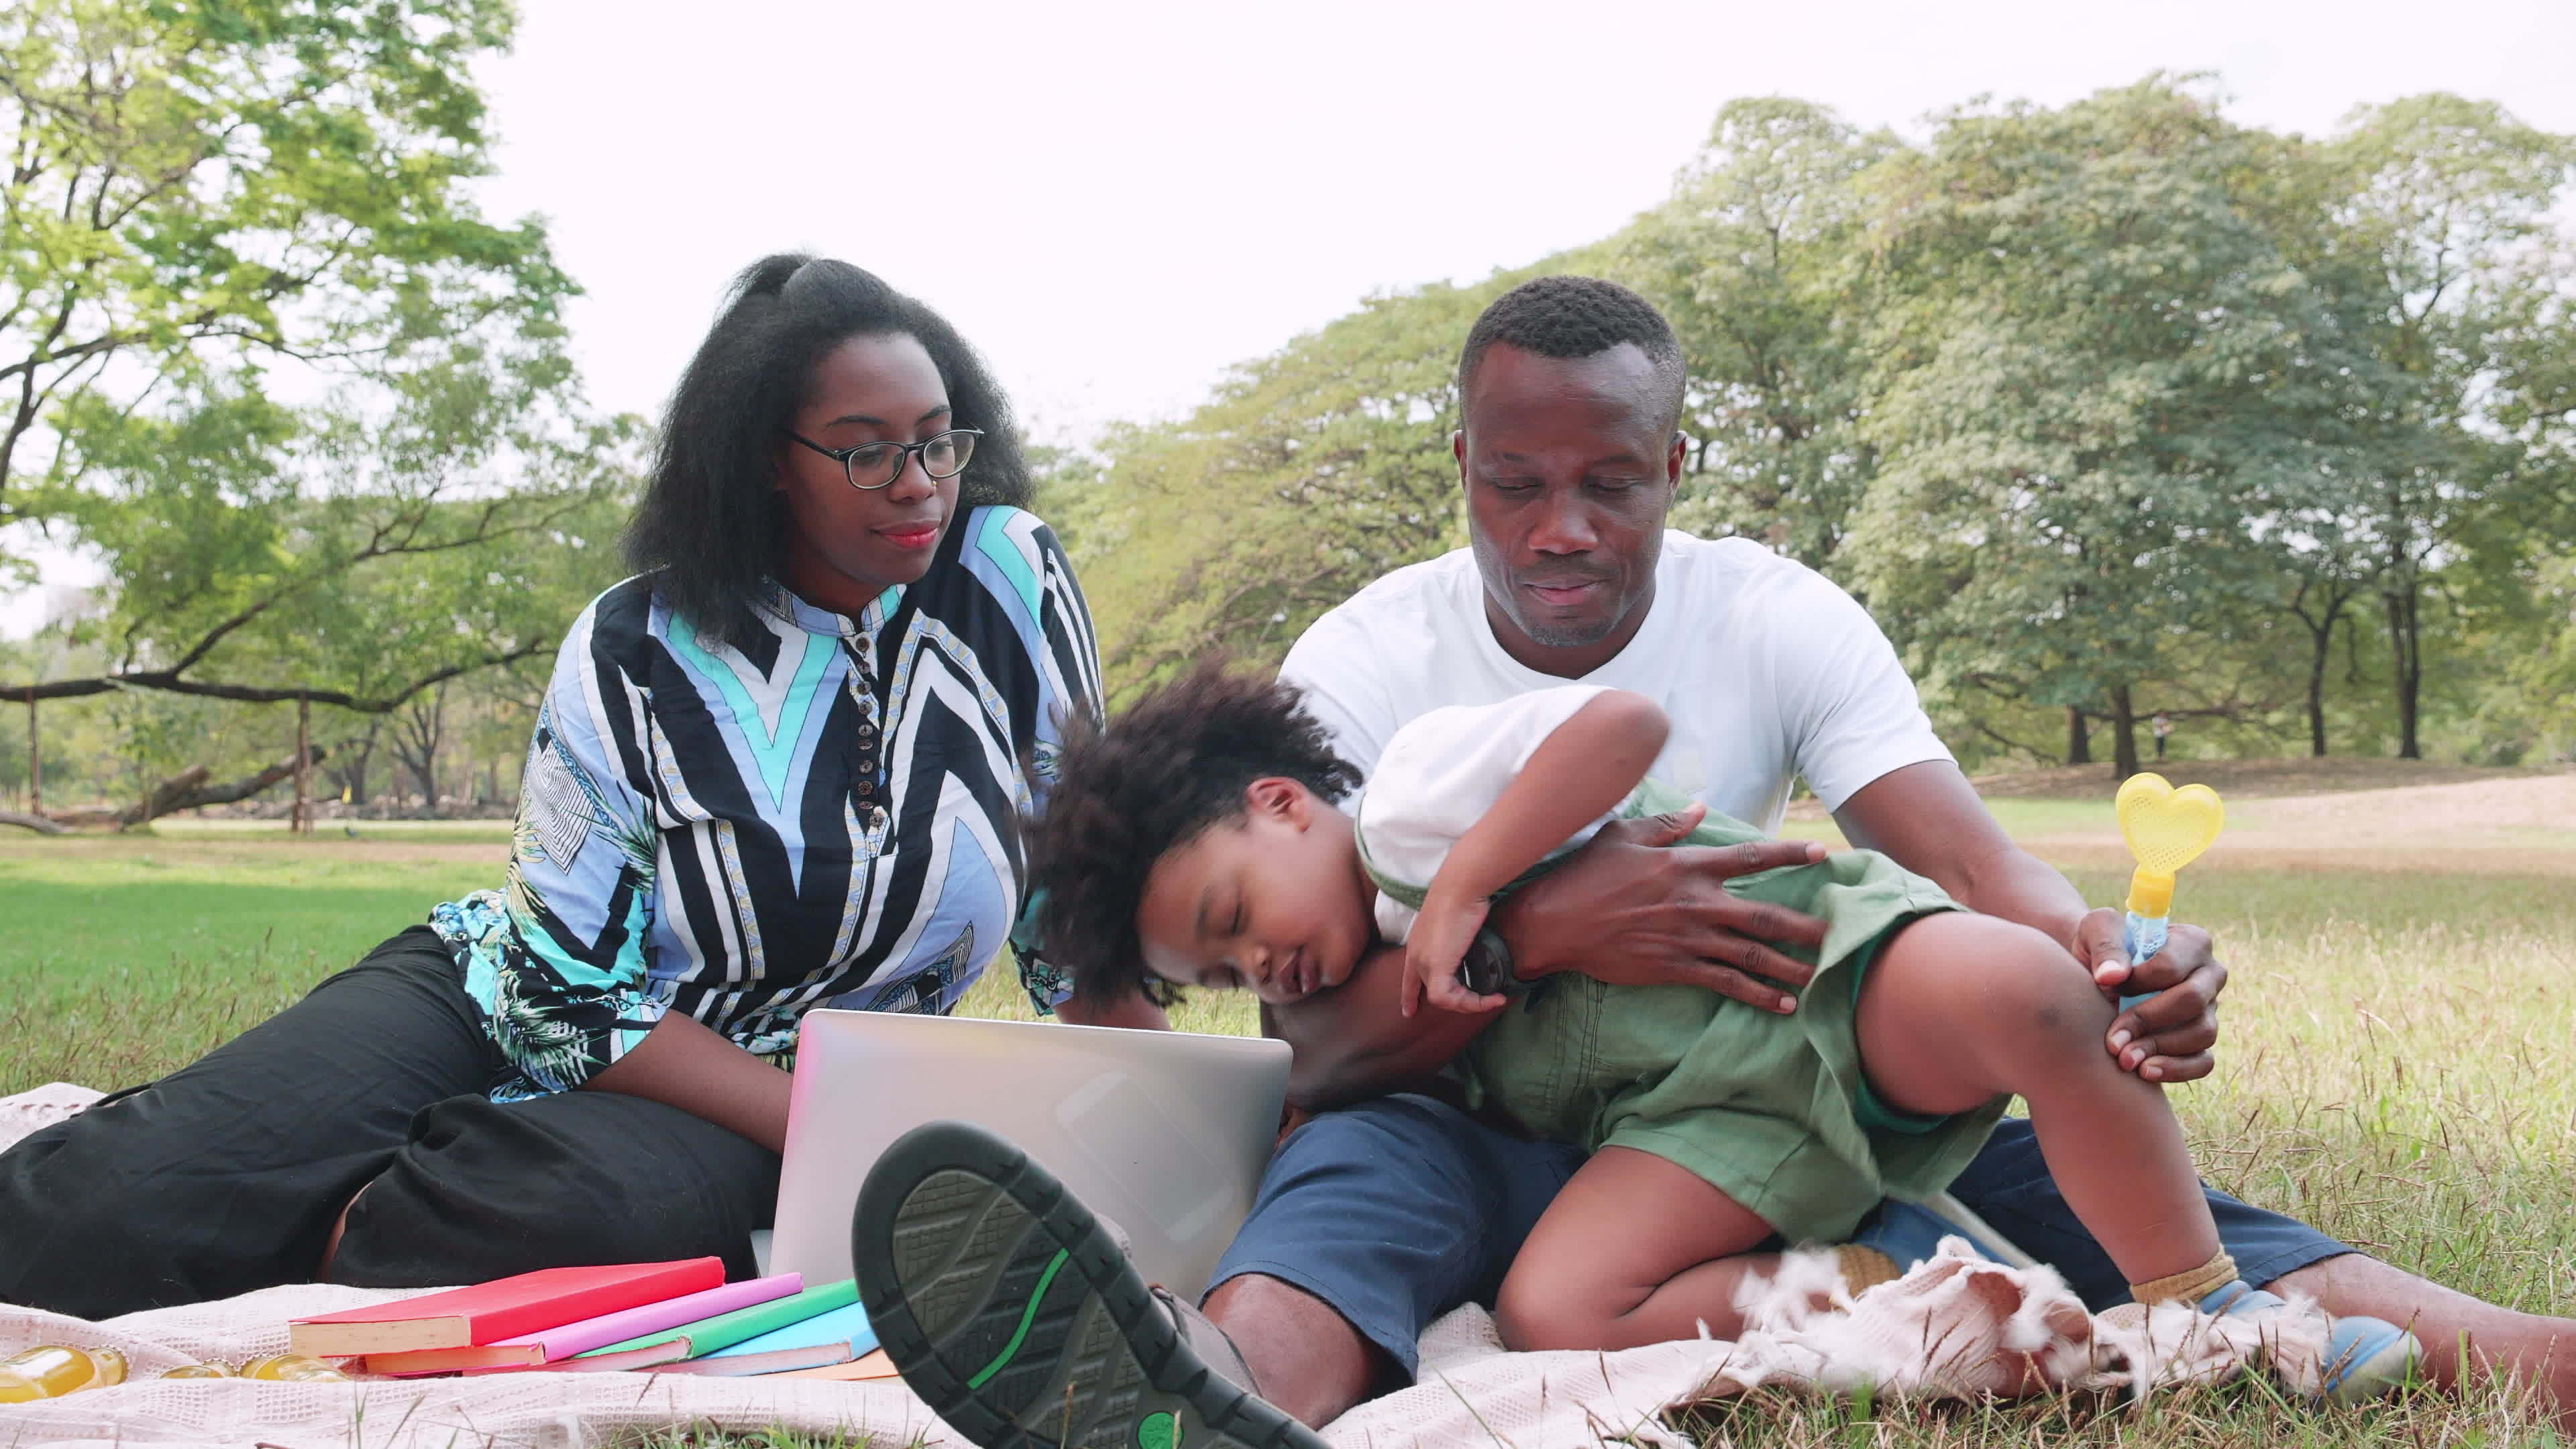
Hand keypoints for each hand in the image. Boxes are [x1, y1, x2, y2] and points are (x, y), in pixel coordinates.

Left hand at [1402, 889, 1508, 1017]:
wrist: (1460, 887)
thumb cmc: (1462, 896)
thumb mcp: (1456, 922)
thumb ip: (1458, 939)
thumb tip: (1474, 946)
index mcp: (1417, 944)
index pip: (1408, 977)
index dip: (1409, 995)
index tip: (1408, 1011)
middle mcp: (1416, 955)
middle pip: (1427, 991)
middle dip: (1451, 1004)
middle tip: (1478, 1006)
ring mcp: (1424, 961)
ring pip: (1442, 999)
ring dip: (1470, 1003)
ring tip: (1492, 999)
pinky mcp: (1437, 966)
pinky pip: (1450, 998)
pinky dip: (1473, 1002)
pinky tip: (1492, 998)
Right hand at [1488, 802, 1831, 1013]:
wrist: (1555, 922)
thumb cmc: (1586, 874)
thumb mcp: (1623, 836)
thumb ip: (1668, 825)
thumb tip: (1700, 808)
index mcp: (1687, 866)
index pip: (1749, 858)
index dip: (1787, 854)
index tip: (1819, 854)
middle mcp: (1696, 903)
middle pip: (1764, 915)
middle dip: (1806, 926)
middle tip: (1842, 933)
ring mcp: (1687, 939)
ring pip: (1752, 954)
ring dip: (1791, 966)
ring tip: (1824, 974)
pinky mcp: (1675, 968)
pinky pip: (1726, 983)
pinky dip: (1757, 995)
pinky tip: (1784, 1005)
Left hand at [2076, 909, 2223, 1081]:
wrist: (2097, 976)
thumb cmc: (2102, 948)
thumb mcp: (2096, 931)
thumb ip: (2105, 946)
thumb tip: (2112, 977)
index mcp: (2192, 942)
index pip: (2172, 966)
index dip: (2138, 983)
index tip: (2106, 989)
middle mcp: (2209, 976)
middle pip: (2193, 1001)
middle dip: (2148, 1022)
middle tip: (2113, 1040)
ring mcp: (2210, 1010)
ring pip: (2202, 1033)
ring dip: (2160, 1049)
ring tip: (2124, 1059)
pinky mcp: (2202, 1040)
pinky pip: (2203, 1061)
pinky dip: (2177, 1070)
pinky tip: (2145, 1072)